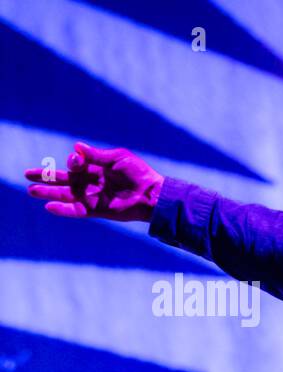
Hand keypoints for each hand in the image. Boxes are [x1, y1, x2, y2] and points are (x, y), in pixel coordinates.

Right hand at [24, 142, 163, 221]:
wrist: (153, 195)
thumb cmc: (139, 174)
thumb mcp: (118, 158)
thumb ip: (97, 155)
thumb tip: (76, 148)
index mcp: (96, 168)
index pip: (75, 164)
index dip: (72, 162)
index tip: (76, 161)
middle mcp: (91, 182)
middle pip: (64, 179)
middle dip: (47, 177)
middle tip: (28, 175)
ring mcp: (92, 196)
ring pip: (65, 194)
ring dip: (49, 193)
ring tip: (31, 191)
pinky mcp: (96, 210)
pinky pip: (76, 210)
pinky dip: (63, 209)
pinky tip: (49, 207)